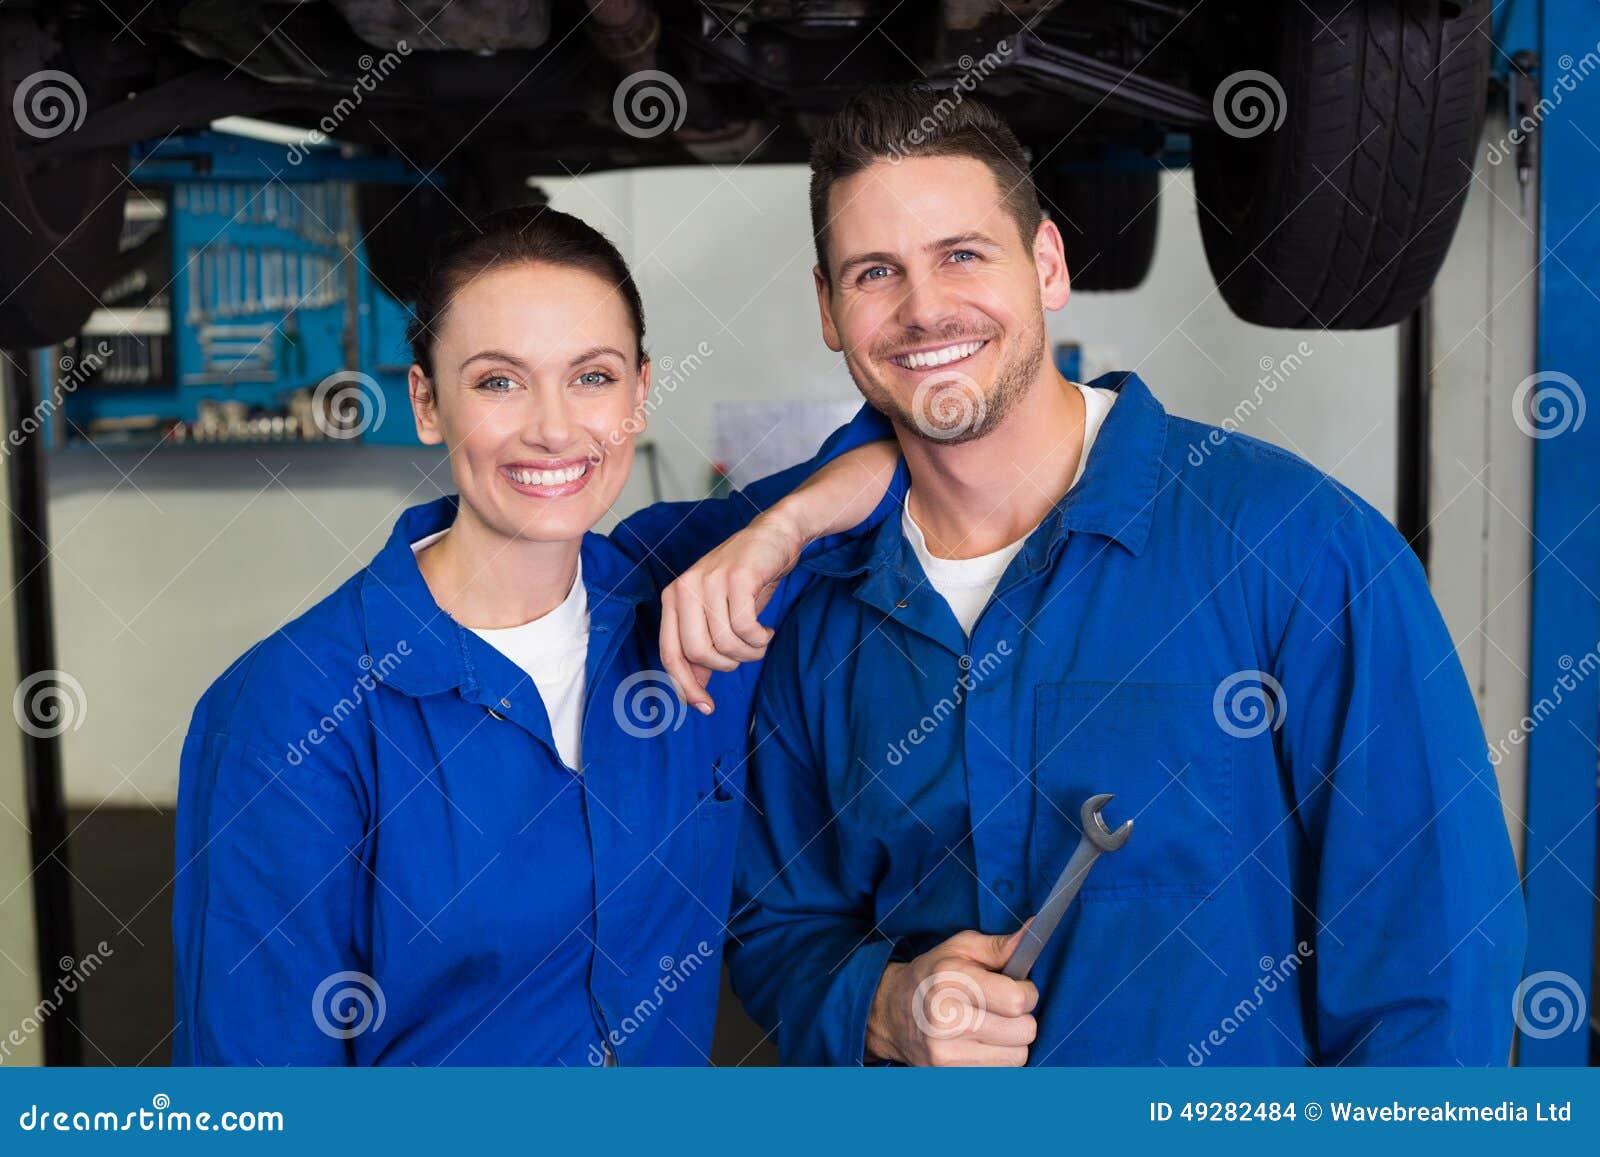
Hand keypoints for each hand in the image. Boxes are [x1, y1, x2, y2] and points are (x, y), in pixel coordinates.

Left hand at [659, 506, 807, 713]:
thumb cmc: (746, 579)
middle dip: (728, 664)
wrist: (776, 536)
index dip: (686, 685)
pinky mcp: (738, 578)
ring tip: (760, 638)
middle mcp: (685, 587)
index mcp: (674, 598)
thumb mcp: (718, 613)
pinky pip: (747, 629)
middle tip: (746, 654)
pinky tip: (767, 629)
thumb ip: (703, 645)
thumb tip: (694, 686)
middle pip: (699, 652)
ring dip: (750, 651)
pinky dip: (761, 638)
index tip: (706, 707)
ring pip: (726, 643)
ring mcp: (711, 581)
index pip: (670, 653)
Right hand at [864, 927, 1038, 1066]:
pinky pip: (1001, 1072)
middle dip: (1022, 1018)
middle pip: (1024, 1032)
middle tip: (1003, 1008)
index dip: (1027, 993)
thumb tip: (1034, 930)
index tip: (1018, 988)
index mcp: (951, 981)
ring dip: (1013, 1042)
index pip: (1017, 1000)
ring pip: (1017, 1056)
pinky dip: (999, 1059)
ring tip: (993, 1026)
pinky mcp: (949, 1075)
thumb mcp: (960, 948)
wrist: (889, 1013)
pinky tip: (982, 1044)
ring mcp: (947, 1053)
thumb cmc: (931, 975)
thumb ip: (999, 945)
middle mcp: (947, 1020)